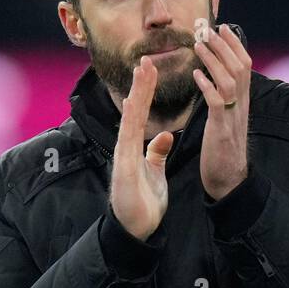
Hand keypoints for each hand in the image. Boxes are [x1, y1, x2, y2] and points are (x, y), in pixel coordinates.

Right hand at [110, 55, 174, 240]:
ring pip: (130, 121)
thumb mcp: (154, 171)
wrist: (136, 228)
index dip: (145, 90)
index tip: (151, 68)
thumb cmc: (144, 201)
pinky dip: (131, 125)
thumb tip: (166, 134)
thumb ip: (157, 152)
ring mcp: (122, 157)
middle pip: (133, 110)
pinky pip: (129, 143)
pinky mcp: (123, 170)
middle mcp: (125, 147)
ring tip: (142, 75)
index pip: (140, 112)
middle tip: (146, 59)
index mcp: (133, 146)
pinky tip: (133, 108)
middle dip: (140, 85)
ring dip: (136, 97)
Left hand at [192, 23, 251, 199]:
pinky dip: (207, 87)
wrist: (229, 180)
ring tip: (199, 44)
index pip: (244, 65)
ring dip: (214, 60)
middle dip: (224, 45)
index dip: (234, 44)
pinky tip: (196, 76)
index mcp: (242, 101)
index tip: (222, 26)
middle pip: (239, 66)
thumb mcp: (226, 119)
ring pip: (229, 80)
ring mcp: (233, 117)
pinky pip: (218, 103)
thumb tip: (216, 78)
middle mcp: (241, 105)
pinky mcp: (222, 130)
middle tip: (207, 27)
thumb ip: (224, 98)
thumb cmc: (222, 150)